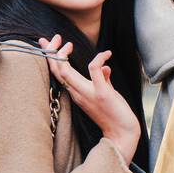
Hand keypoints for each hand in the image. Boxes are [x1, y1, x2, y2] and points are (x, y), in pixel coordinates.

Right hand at [38, 35, 140, 163]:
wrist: (122, 135)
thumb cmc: (114, 115)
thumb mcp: (105, 94)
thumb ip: (103, 80)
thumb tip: (105, 68)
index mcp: (76, 93)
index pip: (57, 73)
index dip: (51, 57)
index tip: (50, 43)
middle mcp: (78, 93)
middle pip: (56, 71)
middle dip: (52, 52)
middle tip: (55, 38)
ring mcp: (88, 94)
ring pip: (66, 72)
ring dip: (63, 54)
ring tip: (69, 44)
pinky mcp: (101, 93)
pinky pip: (94, 70)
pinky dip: (99, 59)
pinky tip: (107, 54)